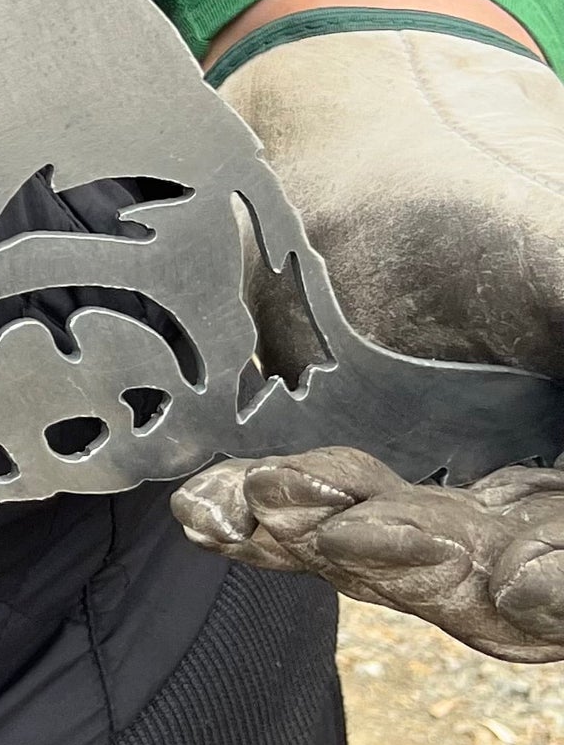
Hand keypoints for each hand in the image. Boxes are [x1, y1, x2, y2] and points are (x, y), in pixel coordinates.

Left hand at [176, 19, 563, 659]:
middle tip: (345, 528)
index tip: (518, 581)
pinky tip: (214, 506)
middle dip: (418, 561)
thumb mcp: (558, 261)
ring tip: (265, 498)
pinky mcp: (335, 496)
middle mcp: (530, 513)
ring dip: (323, 539)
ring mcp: (433, 511)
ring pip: (389, 564)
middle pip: (492, 585)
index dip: (559, 584)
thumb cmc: (490, 202)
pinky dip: (259, 519)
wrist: (375, 159)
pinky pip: (304, 527)